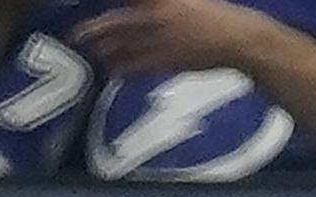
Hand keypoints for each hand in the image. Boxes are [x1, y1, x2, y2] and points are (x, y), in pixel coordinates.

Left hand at [71, 0, 264, 75]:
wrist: (237, 38)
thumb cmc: (213, 15)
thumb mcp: (185, 1)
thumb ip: (159, 6)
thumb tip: (139, 9)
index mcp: (163, 0)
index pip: (131, 3)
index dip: (109, 19)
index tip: (94, 23)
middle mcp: (158, 17)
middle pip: (119, 23)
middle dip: (97, 30)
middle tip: (79, 35)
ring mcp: (161, 41)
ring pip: (125, 47)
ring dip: (105, 51)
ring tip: (92, 53)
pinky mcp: (167, 61)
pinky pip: (139, 67)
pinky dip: (124, 69)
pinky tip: (113, 71)